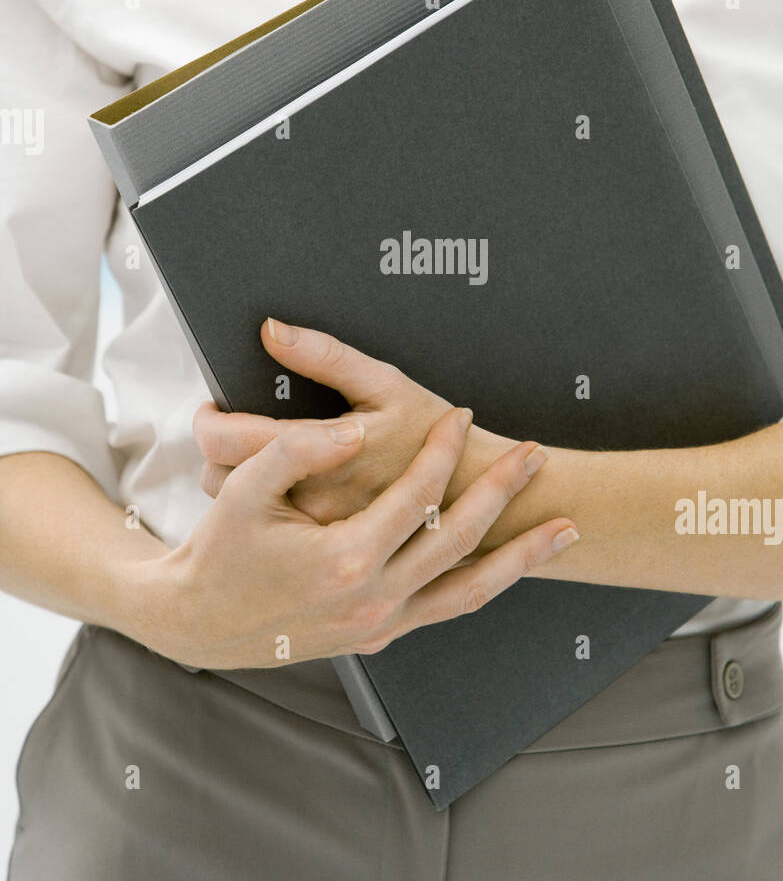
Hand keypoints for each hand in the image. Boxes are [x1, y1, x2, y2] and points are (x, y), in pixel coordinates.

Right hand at [144, 407, 575, 668]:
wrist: (200, 623)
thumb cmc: (220, 550)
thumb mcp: (243, 490)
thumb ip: (299, 450)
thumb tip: (354, 430)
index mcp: (344, 560)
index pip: (416, 496)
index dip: (442, 451)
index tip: (460, 416)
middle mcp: (373, 599)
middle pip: (458, 538)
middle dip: (502, 491)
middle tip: (534, 455)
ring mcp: (381, 625)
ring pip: (469, 587)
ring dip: (521, 556)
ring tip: (565, 528)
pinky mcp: (380, 637)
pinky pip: (447, 610)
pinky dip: (484, 585)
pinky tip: (509, 567)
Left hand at [194, 318, 511, 524]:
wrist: (475, 497)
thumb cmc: (429, 434)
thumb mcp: (384, 384)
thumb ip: (325, 356)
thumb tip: (271, 330)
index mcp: (318, 453)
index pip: (228, 440)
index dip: (208, 419)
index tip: (211, 407)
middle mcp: (310, 500)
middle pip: (220, 479)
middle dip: (217, 450)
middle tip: (227, 426)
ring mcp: (314, 532)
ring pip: (241, 510)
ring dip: (236, 481)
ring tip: (253, 455)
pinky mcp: (321, 550)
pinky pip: (269, 530)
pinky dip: (265, 506)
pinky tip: (279, 486)